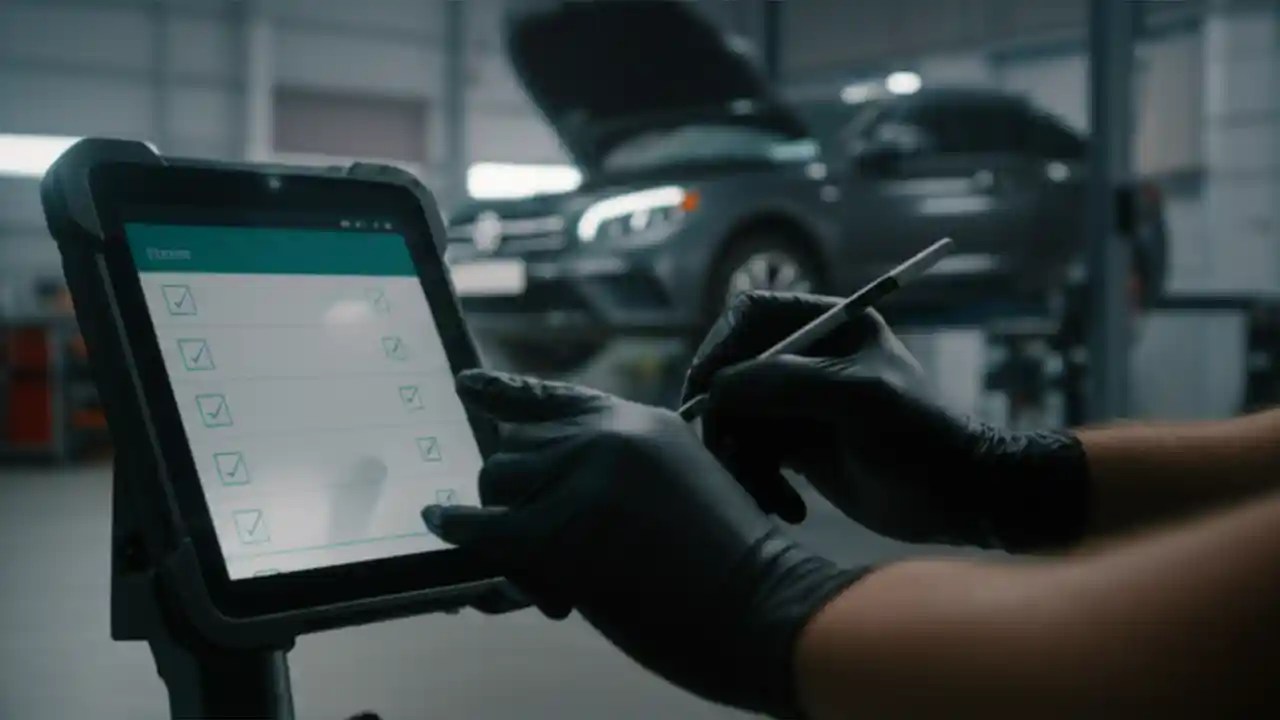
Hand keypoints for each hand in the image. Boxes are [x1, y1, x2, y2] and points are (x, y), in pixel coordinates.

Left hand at [423, 370, 866, 717]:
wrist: (761, 605)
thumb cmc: (731, 561)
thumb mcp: (684, 482)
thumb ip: (623, 469)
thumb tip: (550, 488)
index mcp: (638, 423)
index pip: (554, 397)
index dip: (503, 391)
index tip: (466, 384)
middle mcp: (605, 438)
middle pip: (517, 445)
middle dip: (517, 490)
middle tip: (536, 535)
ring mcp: (580, 480)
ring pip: (497, 479)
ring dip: (504, 519)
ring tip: (542, 568)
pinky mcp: (558, 534)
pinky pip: (481, 525)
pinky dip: (457, 525)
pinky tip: (439, 520)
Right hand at [682, 291, 925, 523]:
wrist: (955, 498)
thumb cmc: (919, 436)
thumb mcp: (854, 397)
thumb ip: (783, 382)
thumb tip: (718, 389)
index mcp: (827, 325)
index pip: (748, 317)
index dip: (720, 349)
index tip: (707, 395)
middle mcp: (806, 358)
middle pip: (732, 373)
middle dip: (727, 419)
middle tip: (731, 457)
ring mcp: (798, 404)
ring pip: (736, 420)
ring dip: (741, 460)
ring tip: (771, 496)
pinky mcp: (796, 446)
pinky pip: (750, 454)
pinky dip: (757, 480)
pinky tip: (788, 505)